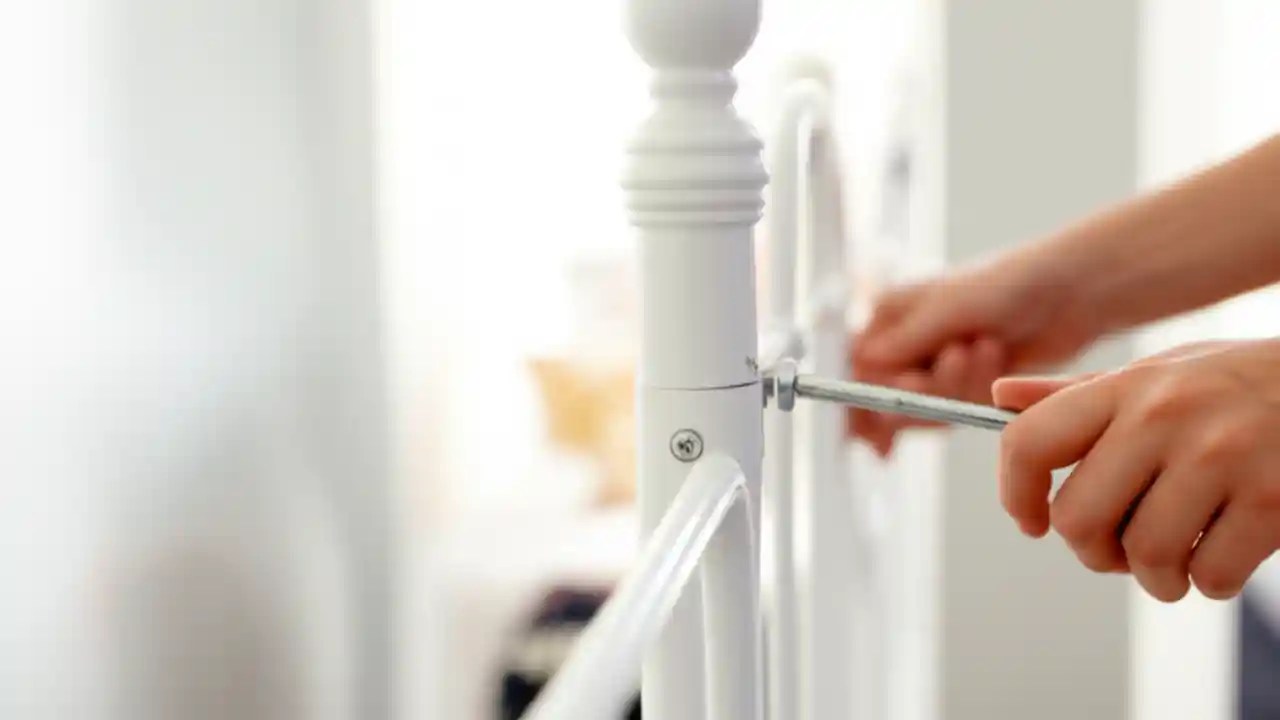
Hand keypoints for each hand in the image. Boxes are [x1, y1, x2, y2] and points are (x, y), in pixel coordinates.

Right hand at [850, 255, 1095, 455]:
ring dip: (955, 385)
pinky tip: (997, 355)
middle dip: (918, 390)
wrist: (1073, 293)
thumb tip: (862, 365)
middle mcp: (907, 343)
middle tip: (939, 371)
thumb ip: (903, 342)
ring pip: (923, 407)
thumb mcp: (948, 308)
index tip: (875, 414)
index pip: (855, 367)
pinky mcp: (965, 386)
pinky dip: (977, 389)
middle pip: (886, 395)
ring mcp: (937, 366)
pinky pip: (954, 410)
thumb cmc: (1009, 282)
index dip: (861, 395)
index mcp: (890, 316)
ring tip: (985, 348)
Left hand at [994, 339, 1279, 601]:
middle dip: (1093, 553)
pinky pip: (1212, 573)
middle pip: (1078, 518)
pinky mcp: (1272, 497)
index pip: (1028, 441)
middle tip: (1120, 551)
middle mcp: (1164, 415)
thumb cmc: (1240, 383)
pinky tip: (1225, 556)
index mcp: (1127, 385)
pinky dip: (1213, 581)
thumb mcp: (1161, 371)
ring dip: (1157, 578)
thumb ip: (1079, 395)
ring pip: (1144, 556)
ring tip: (1176, 562)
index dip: (1015, 494)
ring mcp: (1220, 454)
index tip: (1031, 521)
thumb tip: (999, 396)